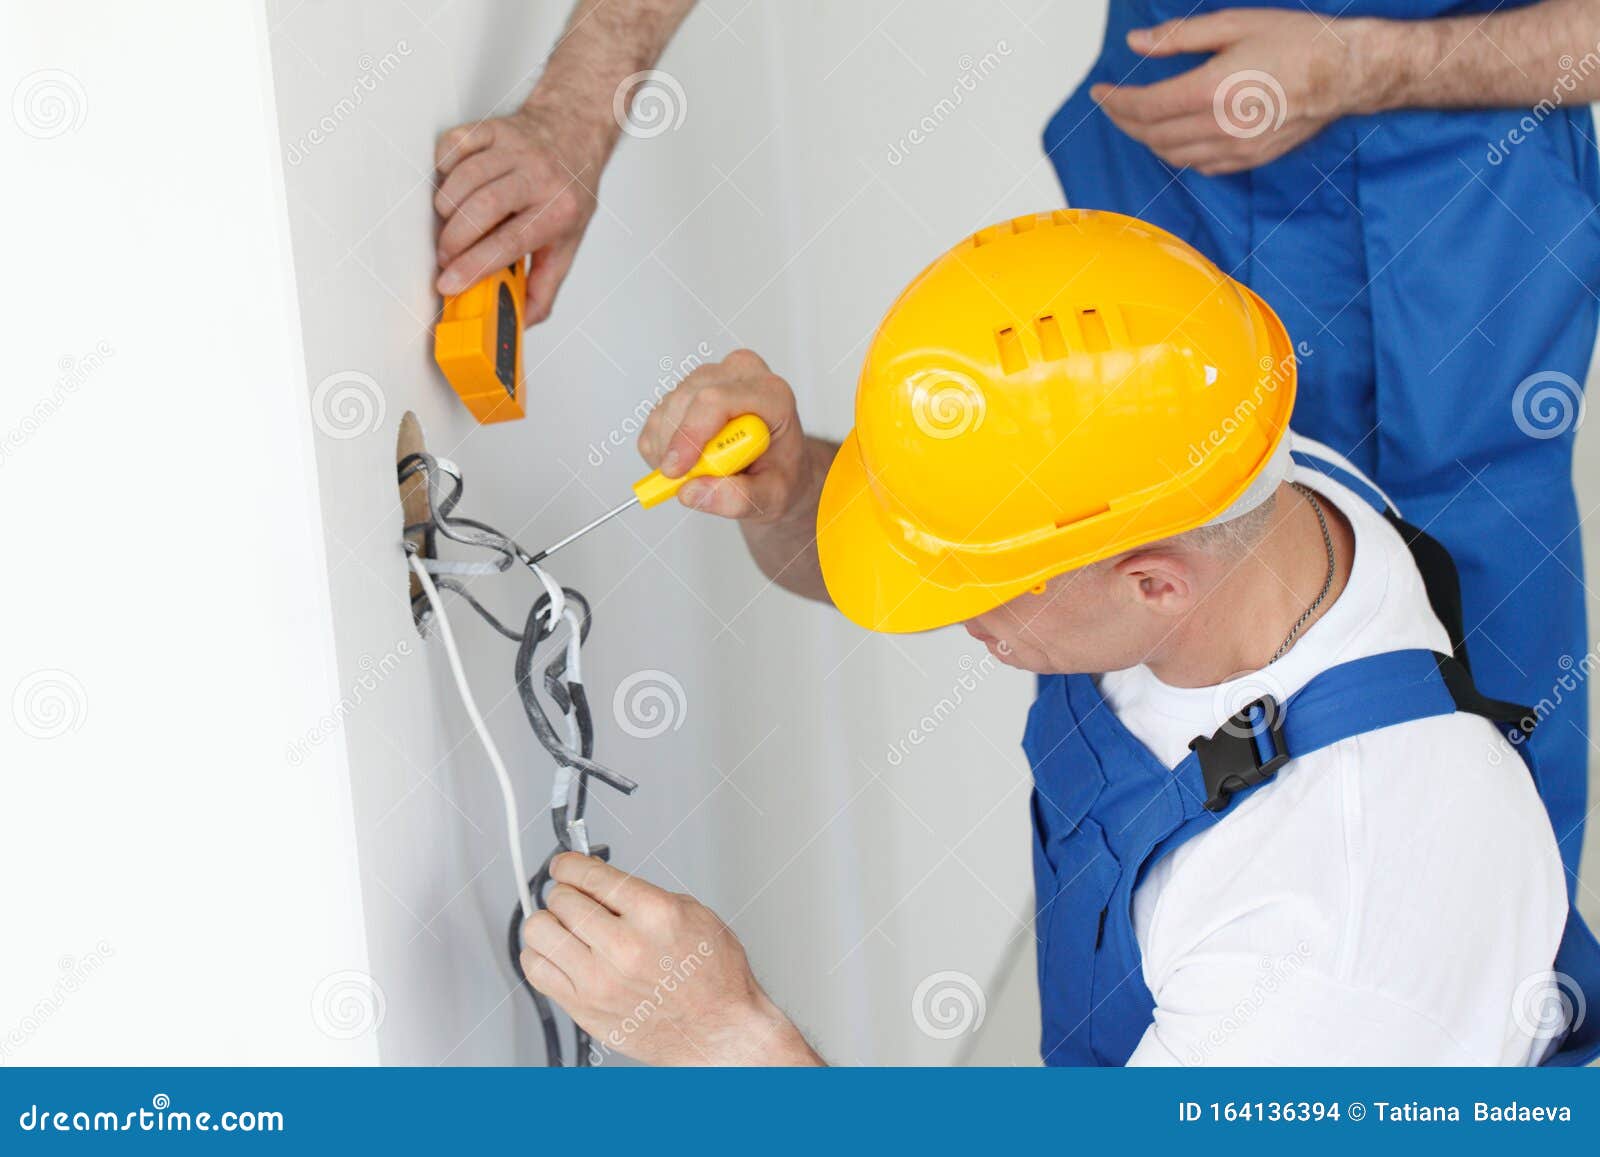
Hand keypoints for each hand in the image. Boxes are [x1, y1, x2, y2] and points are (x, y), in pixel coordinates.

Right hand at [434, 102, 608, 321]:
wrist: (575, 131)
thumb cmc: (569, 191)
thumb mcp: (568, 242)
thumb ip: (544, 286)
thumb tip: (521, 322)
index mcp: (559, 211)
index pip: (510, 243)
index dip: (474, 266)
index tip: (448, 284)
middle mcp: (539, 176)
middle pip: (480, 210)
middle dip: (453, 241)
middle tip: (448, 256)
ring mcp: (515, 147)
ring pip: (462, 180)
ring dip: (446, 210)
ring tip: (453, 223)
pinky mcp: (493, 128)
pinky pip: (453, 147)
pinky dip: (444, 170)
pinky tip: (455, 185)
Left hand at [519, 854, 820, 1065]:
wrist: (718, 1032)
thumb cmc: (714, 979)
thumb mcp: (693, 914)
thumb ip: (642, 894)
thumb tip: (600, 880)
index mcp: (655, 915)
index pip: (590, 875)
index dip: (570, 865)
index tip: (565, 866)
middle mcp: (624, 947)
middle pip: (562, 900)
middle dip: (566, 893)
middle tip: (573, 898)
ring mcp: (600, 981)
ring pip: (540, 932)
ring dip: (548, 921)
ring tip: (561, 925)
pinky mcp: (584, 1008)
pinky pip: (536, 971)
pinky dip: (538, 955)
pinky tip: (556, 952)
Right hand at [636, 350, 816, 524]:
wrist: (775, 467)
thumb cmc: (780, 474)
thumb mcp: (771, 497)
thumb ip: (736, 498)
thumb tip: (691, 492)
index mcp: (770, 394)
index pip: (716, 400)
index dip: (689, 435)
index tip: (677, 471)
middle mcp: (740, 375)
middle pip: (685, 401)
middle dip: (675, 447)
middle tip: (686, 481)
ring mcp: (711, 377)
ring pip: (666, 410)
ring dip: (668, 450)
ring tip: (697, 472)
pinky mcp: (687, 389)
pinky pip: (655, 419)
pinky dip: (660, 448)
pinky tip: (687, 460)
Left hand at [1091, 10, 1386, 174]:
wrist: (1347, 73)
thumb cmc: (1298, 42)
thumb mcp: (1235, 23)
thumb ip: (1180, 37)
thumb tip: (1138, 43)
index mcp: (1211, 90)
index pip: (1144, 106)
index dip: (1115, 101)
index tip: (1100, 92)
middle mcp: (1219, 126)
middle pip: (1151, 135)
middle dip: (1124, 122)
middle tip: (1113, 105)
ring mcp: (1235, 148)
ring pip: (1172, 156)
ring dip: (1148, 140)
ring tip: (1138, 121)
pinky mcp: (1250, 160)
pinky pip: (1200, 166)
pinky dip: (1178, 154)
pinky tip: (1175, 137)